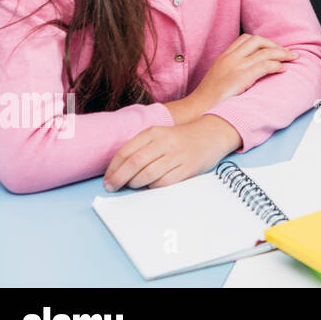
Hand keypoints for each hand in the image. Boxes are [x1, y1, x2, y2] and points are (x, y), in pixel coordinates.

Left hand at [104, 115, 242, 191]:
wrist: (212, 134)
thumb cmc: (180, 139)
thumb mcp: (159, 135)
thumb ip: (140, 147)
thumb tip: (118, 171)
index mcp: (154, 132)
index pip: (126, 151)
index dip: (113, 168)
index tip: (108, 179)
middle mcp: (166, 142)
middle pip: (134, 163)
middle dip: (119, 179)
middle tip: (112, 187)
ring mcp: (178, 155)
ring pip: (147, 174)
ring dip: (135, 184)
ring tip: (133, 185)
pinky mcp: (188, 168)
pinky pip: (163, 182)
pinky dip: (153, 186)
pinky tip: (151, 185)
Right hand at [169, 34, 298, 121]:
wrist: (197, 109)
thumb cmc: (210, 98)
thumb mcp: (220, 77)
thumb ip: (232, 69)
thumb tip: (251, 70)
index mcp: (224, 56)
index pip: (245, 39)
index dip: (263, 41)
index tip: (272, 48)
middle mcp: (230, 58)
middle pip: (257, 40)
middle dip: (274, 44)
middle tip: (285, 52)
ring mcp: (236, 66)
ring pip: (265, 51)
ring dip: (282, 53)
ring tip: (292, 58)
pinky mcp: (242, 77)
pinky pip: (266, 65)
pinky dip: (278, 65)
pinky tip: (283, 70)